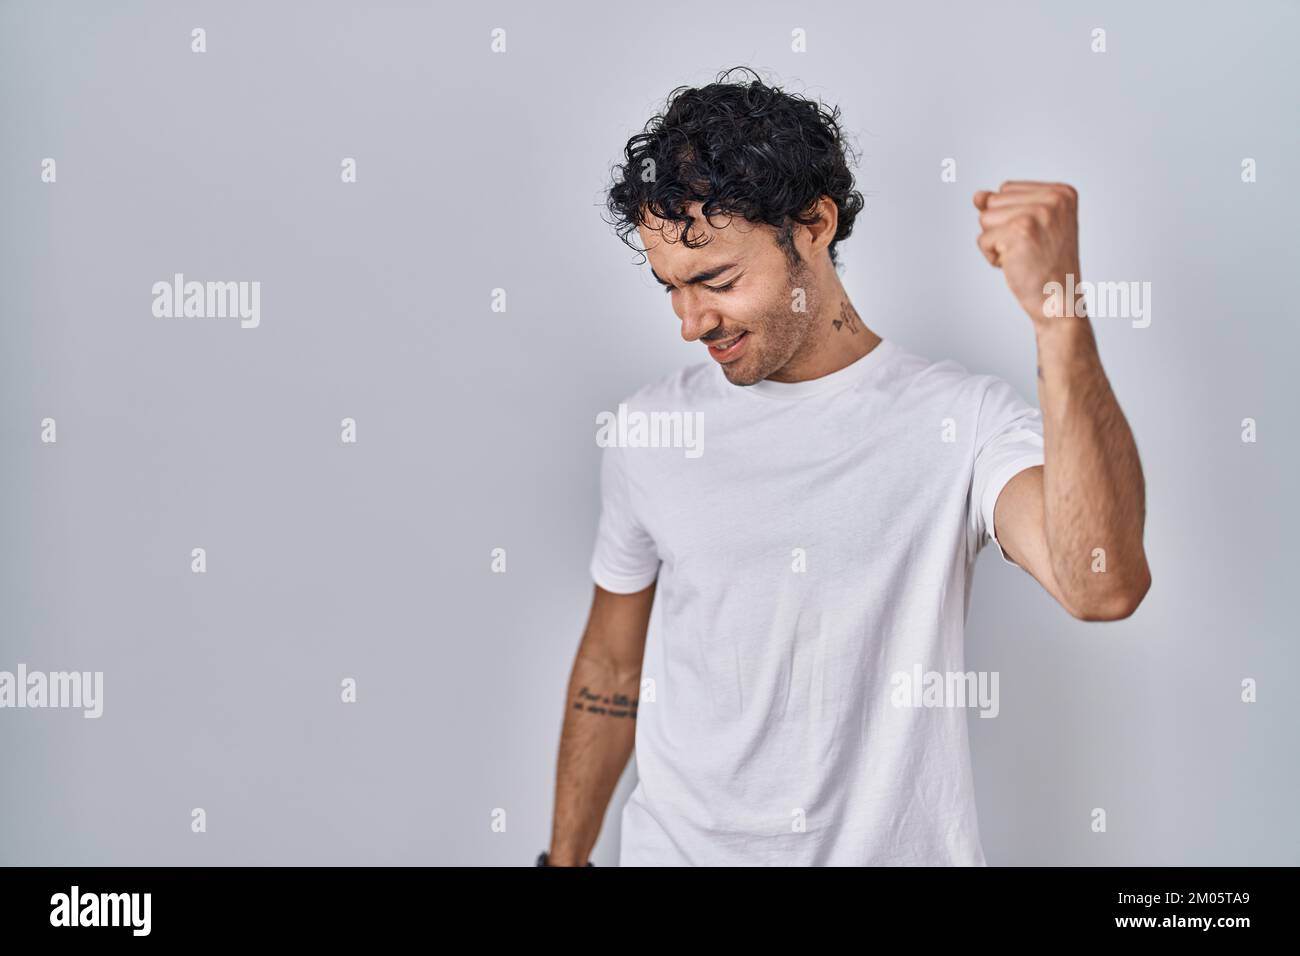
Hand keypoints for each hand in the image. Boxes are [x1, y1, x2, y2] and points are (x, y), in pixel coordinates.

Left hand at [973, 181, 1081, 324]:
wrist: (1059, 300)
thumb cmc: (1045, 266)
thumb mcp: (1029, 227)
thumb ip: (1004, 206)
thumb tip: (978, 196)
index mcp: (1062, 193)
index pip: (1006, 189)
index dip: (1009, 217)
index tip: (1035, 236)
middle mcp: (1054, 199)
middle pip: (993, 201)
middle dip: (1000, 229)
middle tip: (1028, 249)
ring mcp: (1038, 213)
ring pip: (985, 218)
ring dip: (995, 242)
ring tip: (1022, 255)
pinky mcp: (1020, 231)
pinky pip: (983, 239)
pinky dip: (992, 257)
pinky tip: (1015, 264)